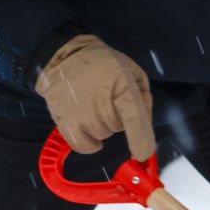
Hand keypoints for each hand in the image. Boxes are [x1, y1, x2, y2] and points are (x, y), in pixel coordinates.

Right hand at [34, 34, 154, 160]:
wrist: (66, 56)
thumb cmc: (104, 65)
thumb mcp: (132, 72)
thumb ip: (143, 99)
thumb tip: (144, 126)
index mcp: (122, 85)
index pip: (133, 116)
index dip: (140, 137)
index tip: (142, 153)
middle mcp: (101, 101)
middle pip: (118, 127)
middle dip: (117, 118)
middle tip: (107, 100)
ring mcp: (81, 113)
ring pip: (102, 135)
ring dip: (101, 126)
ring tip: (93, 105)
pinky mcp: (64, 121)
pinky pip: (83, 145)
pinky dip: (88, 142)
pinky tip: (88, 128)